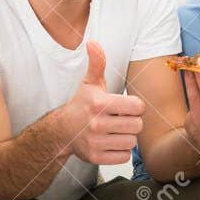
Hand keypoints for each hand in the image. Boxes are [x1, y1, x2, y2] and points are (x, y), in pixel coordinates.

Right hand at [63, 41, 144, 165]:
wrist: (61, 131)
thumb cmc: (81, 105)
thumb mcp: (89, 84)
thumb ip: (97, 63)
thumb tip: (92, 42)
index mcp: (99, 103)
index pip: (137, 107)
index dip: (135, 107)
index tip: (126, 107)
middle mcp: (96, 123)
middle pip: (137, 126)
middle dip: (132, 122)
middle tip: (122, 120)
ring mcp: (95, 142)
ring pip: (132, 142)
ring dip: (127, 137)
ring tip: (116, 132)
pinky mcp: (95, 157)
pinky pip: (124, 157)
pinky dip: (121, 151)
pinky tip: (111, 143)